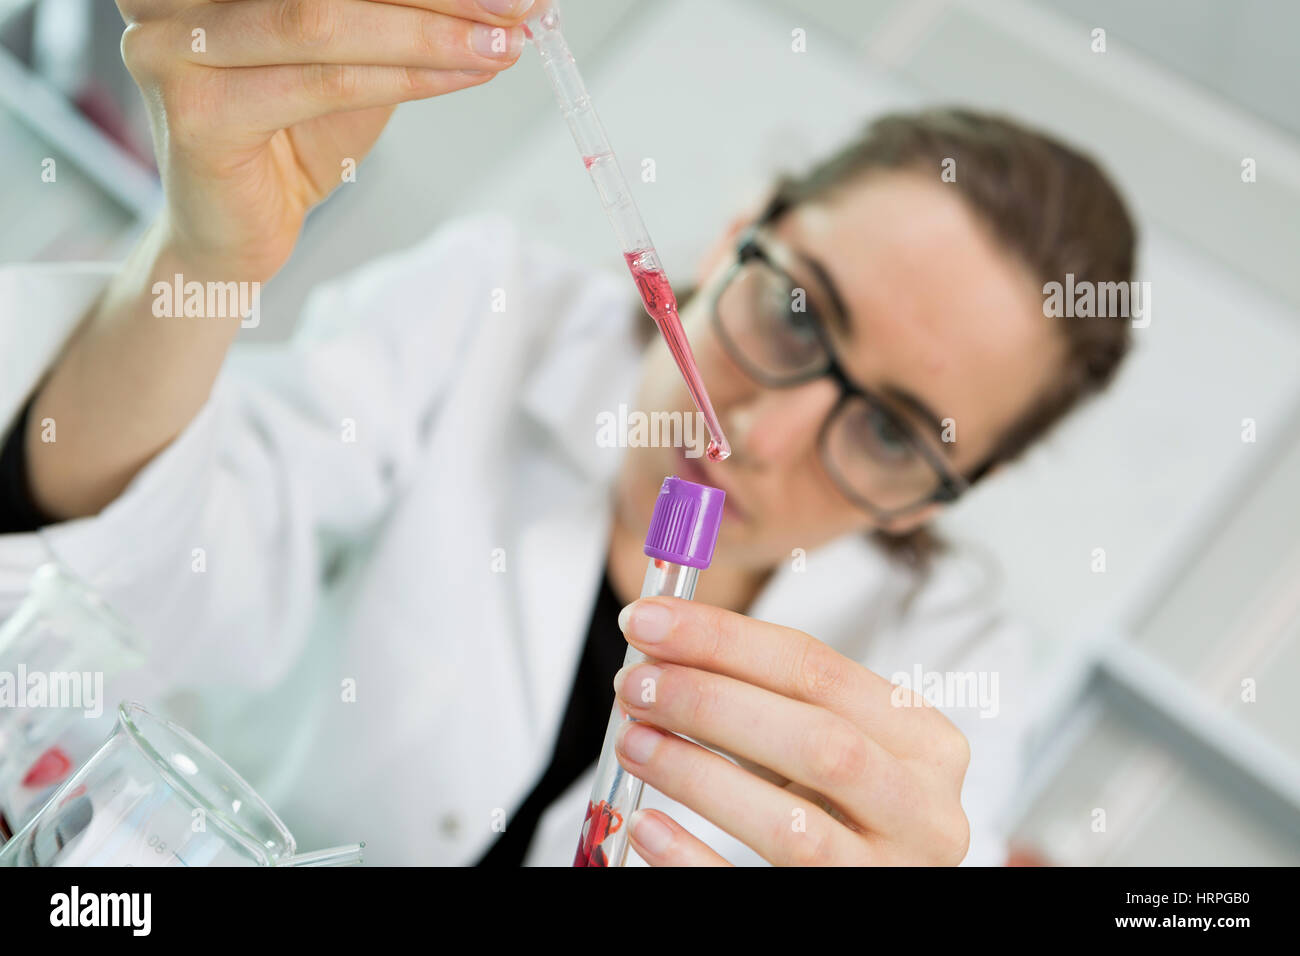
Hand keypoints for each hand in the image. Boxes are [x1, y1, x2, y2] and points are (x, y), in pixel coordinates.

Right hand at [116, 0, 537, 279]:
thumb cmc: (292, 137)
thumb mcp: (350, 57)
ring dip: (431, 34)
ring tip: (503, 45)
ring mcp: (171, 47)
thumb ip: (392, 17)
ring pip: (323, 22)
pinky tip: (465, 76)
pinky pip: (324, 82)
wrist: (237, 235)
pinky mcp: (196, 111)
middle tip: (516, 3)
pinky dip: (407, 77)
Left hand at [611, 597, 971, 865]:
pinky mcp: (839, 920)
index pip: (819, 670)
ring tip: (634, 744)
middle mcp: (922, 812)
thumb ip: (762, 696)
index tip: (649, 620)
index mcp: (923, 740)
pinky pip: (755, 893)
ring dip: (698, 776)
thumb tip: (663, 650)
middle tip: (634, 685)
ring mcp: (887, 875)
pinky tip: (647, 825)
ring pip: (794, 828)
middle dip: (712, 703)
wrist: (871, 890)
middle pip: (818, 743)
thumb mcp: (822, 739)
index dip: (725, 639)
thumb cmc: (841, 804)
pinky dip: (694, 859)